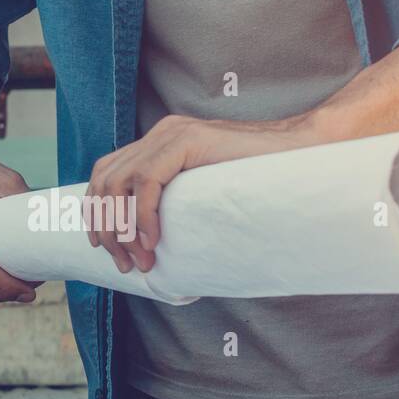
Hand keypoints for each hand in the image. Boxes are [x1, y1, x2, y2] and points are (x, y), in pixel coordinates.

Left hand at [85, 113, 316, 272]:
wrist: (301, 152)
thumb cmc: (261, 183)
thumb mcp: (206, 196)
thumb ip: (180, 204)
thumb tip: (155, 245)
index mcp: (160, 144)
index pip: (107, 174)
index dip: (97, 213)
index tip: (107, 250)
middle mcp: (160, 134)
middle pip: (105, 180)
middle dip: (105, 228)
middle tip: (124, 264)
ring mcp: (173, 134)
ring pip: (119, 182)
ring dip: (122, 227)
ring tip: (140, 259)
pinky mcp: (188, 140)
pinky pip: (147, 180)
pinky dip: (143, 215)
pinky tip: (154, 241)